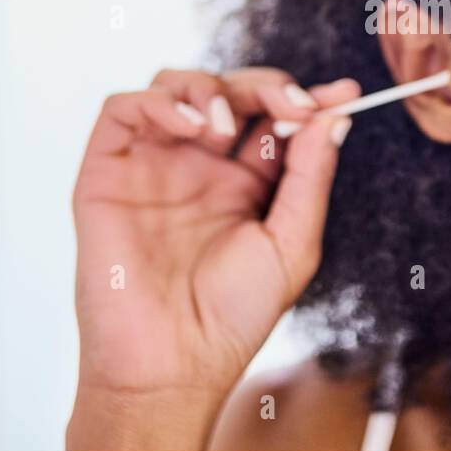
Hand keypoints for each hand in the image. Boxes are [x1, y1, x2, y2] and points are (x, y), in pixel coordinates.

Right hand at [69, 67, 358, 405]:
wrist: (171, 365)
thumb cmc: (231, 317)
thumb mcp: (292, 243)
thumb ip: (310, 176)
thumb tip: (334, 116)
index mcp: (244, 183)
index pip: (273, 119)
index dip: (306, 99)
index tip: (343, 92)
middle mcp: (198, 166)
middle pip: (230, 91)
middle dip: (266, 86)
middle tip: (293, 104)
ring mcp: (152, 165)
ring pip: (175, 85)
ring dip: (209, 87)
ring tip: (227, 126)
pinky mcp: (107, 171)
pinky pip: (123, 108)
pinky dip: (159, 101)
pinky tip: (191, 126)